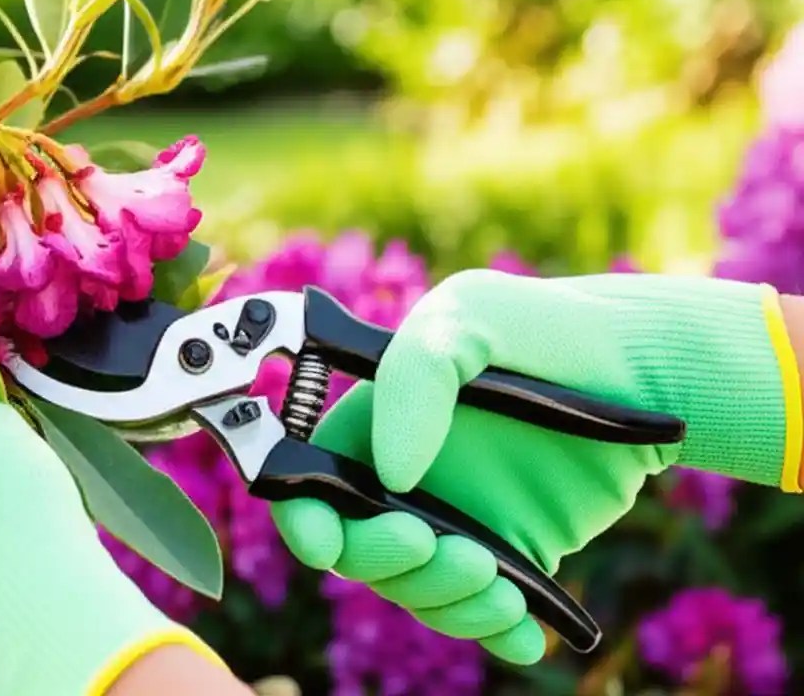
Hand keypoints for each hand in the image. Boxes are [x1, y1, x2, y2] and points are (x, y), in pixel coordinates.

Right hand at [271, 271, 792, 662]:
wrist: (647, 372)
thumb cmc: (548, 330)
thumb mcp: (472, 317)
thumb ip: (415, 376)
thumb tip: (390, 473)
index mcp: (372, 426)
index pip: (306, 486)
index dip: (303, 520)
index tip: (326, 540)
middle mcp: (403, 481)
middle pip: (357, 552)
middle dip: (392, 564)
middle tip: (457, 552)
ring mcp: (458, 523)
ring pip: (417, 592)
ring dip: (448, 601)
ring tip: (502, 583)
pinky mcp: (513, 557)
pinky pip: (486, 613)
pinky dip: (498, 633)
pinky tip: (524, 630)